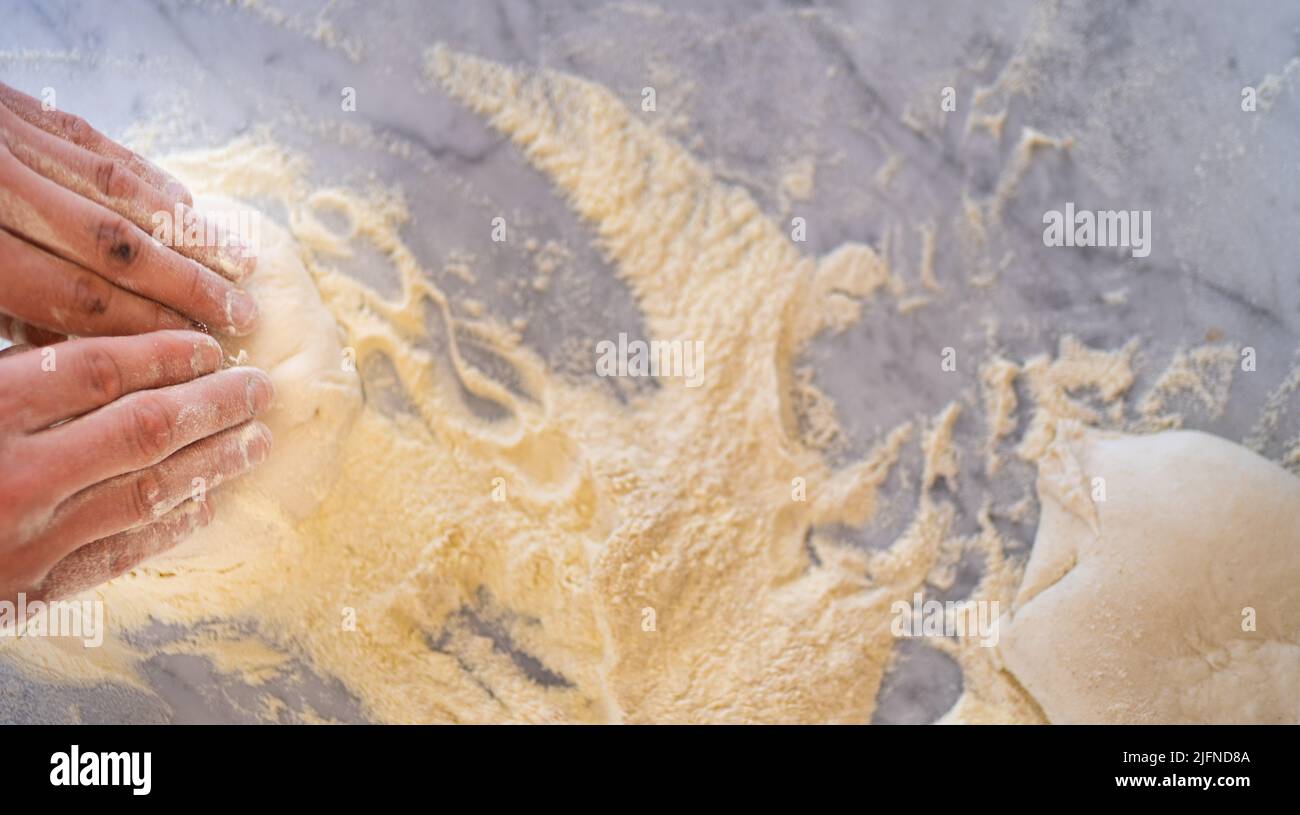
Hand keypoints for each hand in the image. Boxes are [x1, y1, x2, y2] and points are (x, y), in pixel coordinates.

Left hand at [0, 82, 257, 342]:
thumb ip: (10, 311)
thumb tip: (81, 347)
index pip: (78, 297)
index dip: (146, 324)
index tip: (197, 344)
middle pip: (113, 246)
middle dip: (187, 284)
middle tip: (242, 312)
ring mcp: (5, 138)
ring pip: (116, 191)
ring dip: (187, 230)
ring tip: (239, 261)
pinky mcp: (8, 103)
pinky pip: (90, 142)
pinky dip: (143, 174)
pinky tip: (183, 201)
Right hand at [0, 331, 273, 601]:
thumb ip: (21, 378)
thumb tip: (115, 358)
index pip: (100, 370)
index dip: (165, 355)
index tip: (210, 348)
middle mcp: (17, 475)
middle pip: (143, 429)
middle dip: (215, 406)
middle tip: (260, 390)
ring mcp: (27, 539)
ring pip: (146, 494)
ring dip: (212, 465)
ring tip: (256, 443)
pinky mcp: (30, 592)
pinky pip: (120, 554)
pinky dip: (170, 526)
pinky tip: (205, 504)